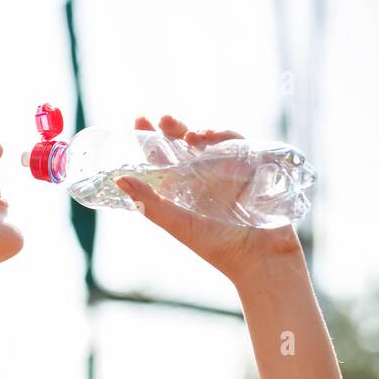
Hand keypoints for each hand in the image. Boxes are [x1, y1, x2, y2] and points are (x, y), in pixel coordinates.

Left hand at [115, 114, 302, 283]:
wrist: (260, 258)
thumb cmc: (216, 246)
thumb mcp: (177, 224)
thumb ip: (149, 204)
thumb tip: (119, 180)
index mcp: (184, 189)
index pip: (164, 159)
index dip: (151, 141)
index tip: (138, 121)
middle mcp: (205, 177)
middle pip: (186, 145)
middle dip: (173, 129)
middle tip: (162, 120)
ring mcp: (229, 170)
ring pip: (211, 141)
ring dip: (199, 132)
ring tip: (188, 134)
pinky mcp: (251, 167)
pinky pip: (238, 144)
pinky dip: (225, 137)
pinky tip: (210, 139)